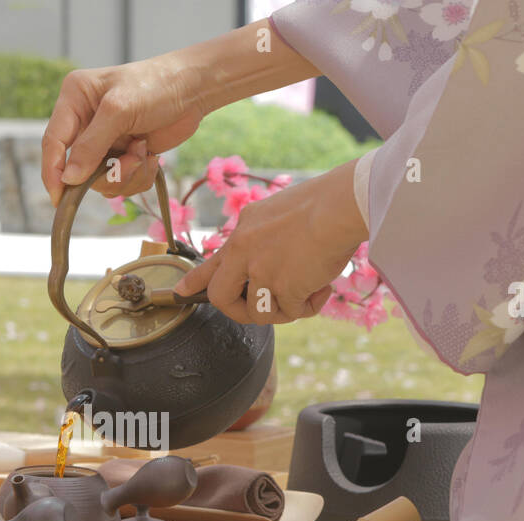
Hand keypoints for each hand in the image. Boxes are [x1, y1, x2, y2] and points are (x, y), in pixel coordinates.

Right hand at [41, 58, 205, 204]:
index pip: (53, 142)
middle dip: (107, 172)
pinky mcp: (123, 155)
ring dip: (126, 174)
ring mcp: (104, 141)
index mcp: (74, 100)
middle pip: (78, 169)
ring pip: (101, 181)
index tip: (58, 198)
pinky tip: (150, 156)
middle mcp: (85, 122)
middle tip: (131, 159)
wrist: (194, 90)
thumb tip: (69, 178)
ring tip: (143, 151)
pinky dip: (138, 176)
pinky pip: (121, 183)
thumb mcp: (120, 110)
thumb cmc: (156, 85)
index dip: (52, 172)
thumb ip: (92, 145)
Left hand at [174, 162, 366, 324]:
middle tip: (260, 310)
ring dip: (286, 310)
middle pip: (221, 298)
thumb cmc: (323, 204)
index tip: (181, 292)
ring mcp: (261, 270)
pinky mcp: (283, 287)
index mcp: (243, 232)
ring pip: (260, 312)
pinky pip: (291, 313)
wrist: (342, 204)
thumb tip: (266, 267)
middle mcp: (244, 251)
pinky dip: (309, 306)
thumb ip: (261, 238)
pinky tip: (322, 287)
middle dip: (239, 312)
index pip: (211, 262)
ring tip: (309, 290)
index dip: (194, 282)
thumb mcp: (276, 213)